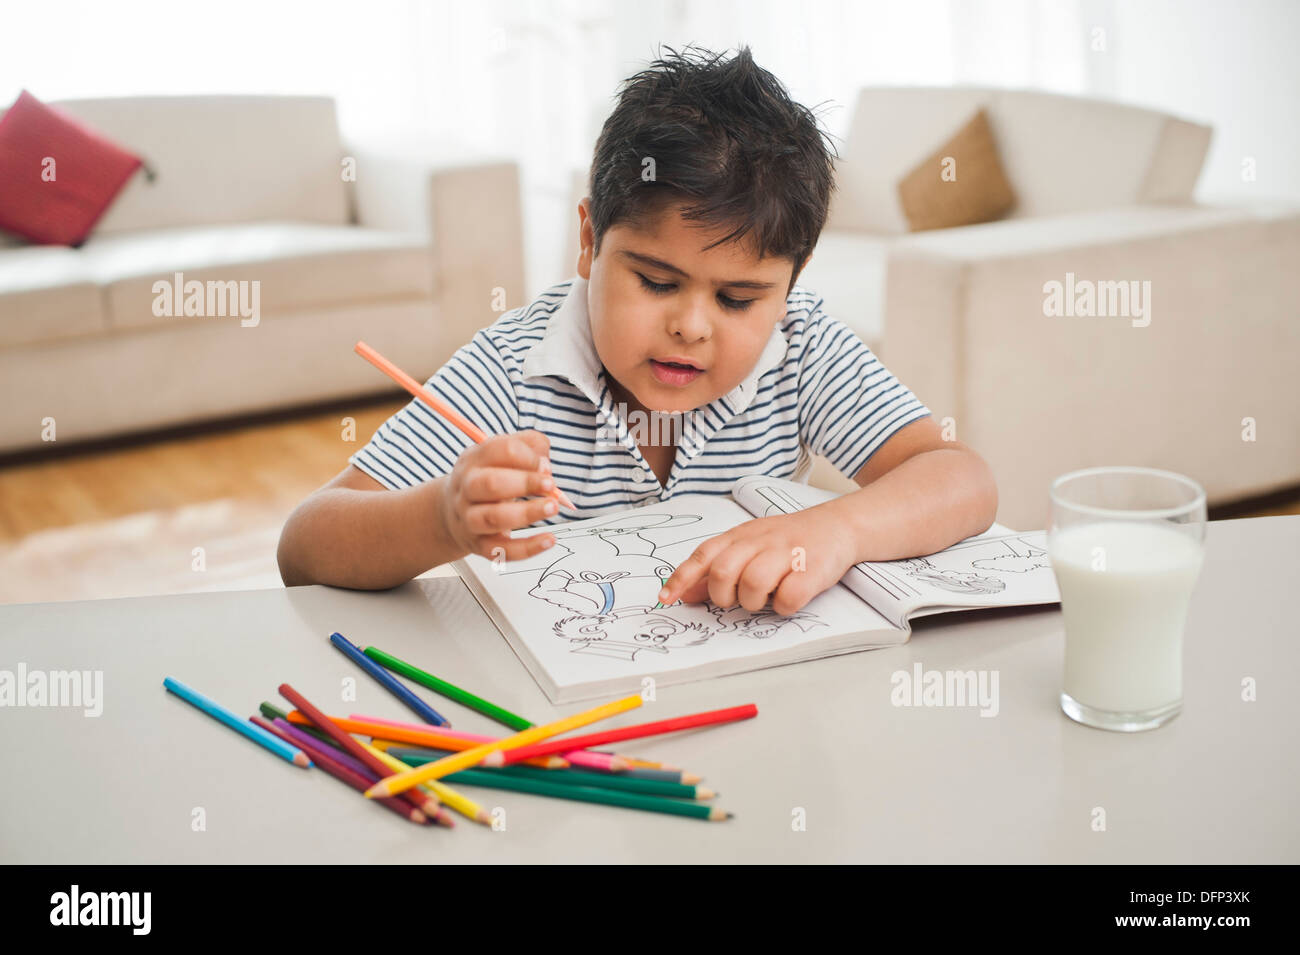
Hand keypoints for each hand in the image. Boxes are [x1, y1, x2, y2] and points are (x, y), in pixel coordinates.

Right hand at [437, 430, 558, 561]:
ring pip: (494, 518)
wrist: (450, 514)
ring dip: (527, 513)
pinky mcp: (479, 545)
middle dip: (525, 483)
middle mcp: (467, 488)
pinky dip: (528, 548)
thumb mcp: (502, 454)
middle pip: (491, 484)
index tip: (544, 465)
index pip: (499, 451)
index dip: (527, 456)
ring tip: (552, 507)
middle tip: (550, 485)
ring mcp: (470, 519)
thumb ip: (529, 446)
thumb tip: (544, 465)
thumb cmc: (486, 479)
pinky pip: (502, 550)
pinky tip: (548, 540)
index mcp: (474, 460)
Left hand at [657, 507, 855, 615]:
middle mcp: (759, 541)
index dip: (681, 578)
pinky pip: (787, 599)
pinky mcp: (811, 570)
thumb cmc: (787, 539)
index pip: (703, 555)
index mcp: (740, 536)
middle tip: (736, 599)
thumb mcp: (747, 545)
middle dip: (723, 596)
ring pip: (753, 585)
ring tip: (766, 596)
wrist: (837, 525)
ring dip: (755, 602)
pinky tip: (789, 597)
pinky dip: (784, 606)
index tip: (665, 599)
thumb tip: (684, 592)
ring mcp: (785, 554)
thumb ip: (716, 566)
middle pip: (723, 573)